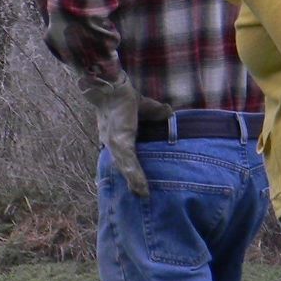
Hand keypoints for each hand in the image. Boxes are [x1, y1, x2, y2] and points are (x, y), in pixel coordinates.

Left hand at [80, 76, 168, 199]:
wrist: (111, 85)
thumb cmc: (123, 95)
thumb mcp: (143, 107)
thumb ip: (156, 111)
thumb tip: (170, 113)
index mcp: (115, 137)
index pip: (121, 158)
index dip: (127, 171)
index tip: (133, 186)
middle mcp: (111, 143)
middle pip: (121, 166)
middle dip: (130, 181)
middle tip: (141, 196)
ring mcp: (114, 143)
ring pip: (124, 168)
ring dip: (134, 182)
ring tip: (143, 195)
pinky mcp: (119, 141)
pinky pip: (127, 161)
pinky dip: (134, 175)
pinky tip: (141, 188)